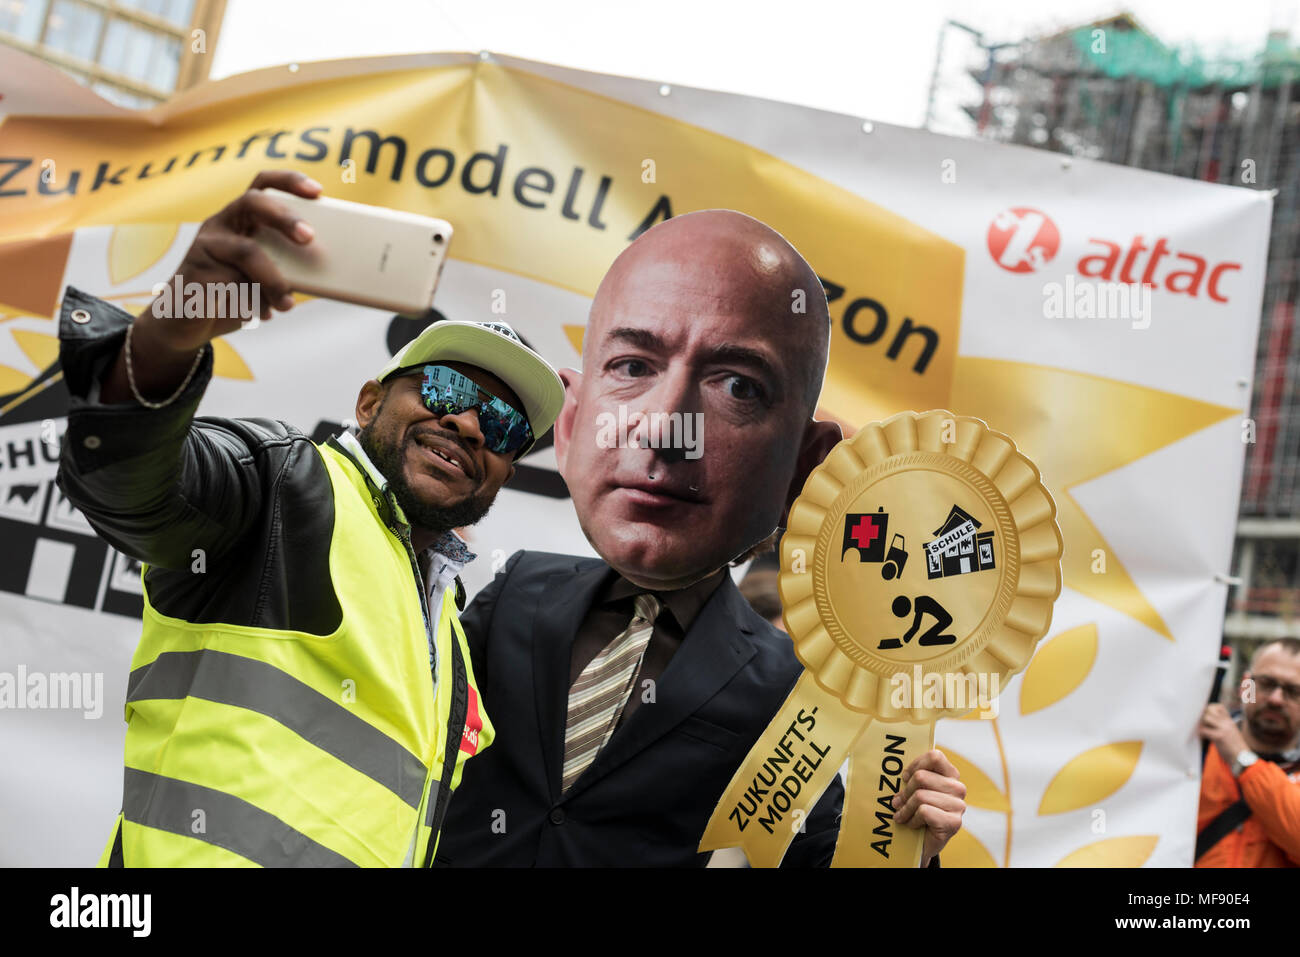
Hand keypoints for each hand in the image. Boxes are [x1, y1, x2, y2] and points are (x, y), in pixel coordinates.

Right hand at [102, 170, 322, 403]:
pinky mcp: (194, 274)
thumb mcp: (262, 276)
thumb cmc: (232, 295)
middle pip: (252, 203)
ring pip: (247, 252)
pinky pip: (232, 284)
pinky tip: (261, 315)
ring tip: (287, 304)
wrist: (184, 325)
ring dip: (274, 280)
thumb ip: (283, 267)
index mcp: (239, 220)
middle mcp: (220, 226)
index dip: (289, 182)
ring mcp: (203, 248)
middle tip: (309, 238)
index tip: (318, 191)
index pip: (261, 187)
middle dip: (285, 218)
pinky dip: (253, 303)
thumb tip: (322, 273)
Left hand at [891, 748, 964, 866]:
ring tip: (902, 815)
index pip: (934, 757)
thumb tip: (896, 769)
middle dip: (904, 792)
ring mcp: (958, 806)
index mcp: (950, 775)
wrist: (919, 844)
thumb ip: (911, 775)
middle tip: (897, 802)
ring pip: (920, 796)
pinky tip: (913, 825)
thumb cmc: (914, 812)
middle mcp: (958, 788)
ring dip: (906, 808)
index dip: (915, 765)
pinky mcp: (954, 822)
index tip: (904, 778)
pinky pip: (924, 812)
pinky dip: (913, 820)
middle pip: (921, 777)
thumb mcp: (912, 789)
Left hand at [1198, 703, 1247, 766]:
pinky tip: (1203, 738)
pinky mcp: (1220, 736)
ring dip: (1201, 724)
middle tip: (1202, 725)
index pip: (1218, 706)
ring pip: (1206, 718)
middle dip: (1202, 716)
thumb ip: (1220, 724)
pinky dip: (1201, 734)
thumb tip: (1204, 718)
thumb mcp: (1229, 731)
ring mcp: (1224, 728)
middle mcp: (1227, 722)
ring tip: (1202, 732)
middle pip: (1209, 709)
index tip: (1206, 717)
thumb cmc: (1233, 746)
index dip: (1209, 709)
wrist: (1242, 759)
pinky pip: (1204, 730)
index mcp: (1229, 720)